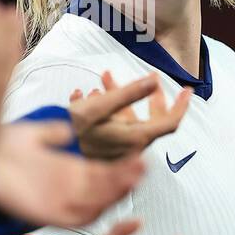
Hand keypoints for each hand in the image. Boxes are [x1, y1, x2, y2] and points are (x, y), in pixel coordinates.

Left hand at [0, 121, 143, 227]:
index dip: (120, 167)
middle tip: (143, 166)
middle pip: (103, 188)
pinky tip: (109, 199)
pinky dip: (94, 209)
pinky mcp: (44, 213)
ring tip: (135, 176)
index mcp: (64, 172)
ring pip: (95, 202)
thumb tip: (67, 127)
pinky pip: (75, 217)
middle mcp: (64, 189)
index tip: (138, 156)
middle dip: (124, 178)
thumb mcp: (32, 135)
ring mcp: (56, 202)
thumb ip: (52, 132)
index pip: (100, 173)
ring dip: (115, 192)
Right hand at [69, 70, 191, 159]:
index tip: (188, 89)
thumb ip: (129, 93)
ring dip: (118, 98)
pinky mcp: (105, 152)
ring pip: (127, 120)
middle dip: (145, 95)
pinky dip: (105, 110)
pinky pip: (113, 127)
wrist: (46, 158)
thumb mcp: (99, 107)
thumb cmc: (70, 132)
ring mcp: (118, 153)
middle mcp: (130, 149)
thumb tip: (155, 80)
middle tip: (148, 76)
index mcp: (135, 139)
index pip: (170, 123)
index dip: (181, 105)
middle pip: (149, 120)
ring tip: (103, 79)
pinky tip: (85, 97)